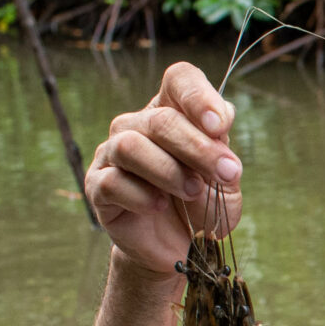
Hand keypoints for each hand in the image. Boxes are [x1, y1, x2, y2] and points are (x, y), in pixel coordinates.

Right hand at [86, 62, 241, 278]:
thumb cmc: (201, 204)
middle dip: (199, 148)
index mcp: (172, 112)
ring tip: (193, 191)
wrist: (177, 245)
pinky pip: (113, 182)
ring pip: (131, 146)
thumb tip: (221, 121)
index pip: (179, 80)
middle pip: (161, 120)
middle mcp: (137, 125)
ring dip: (169, 171)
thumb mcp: (224, 180)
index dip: (199, 97)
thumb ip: (224, 152)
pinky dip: (142, 196)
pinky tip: (159, 206)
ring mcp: (112, 154)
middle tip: (226, 174)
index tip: (221, 127)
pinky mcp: (97, 186)